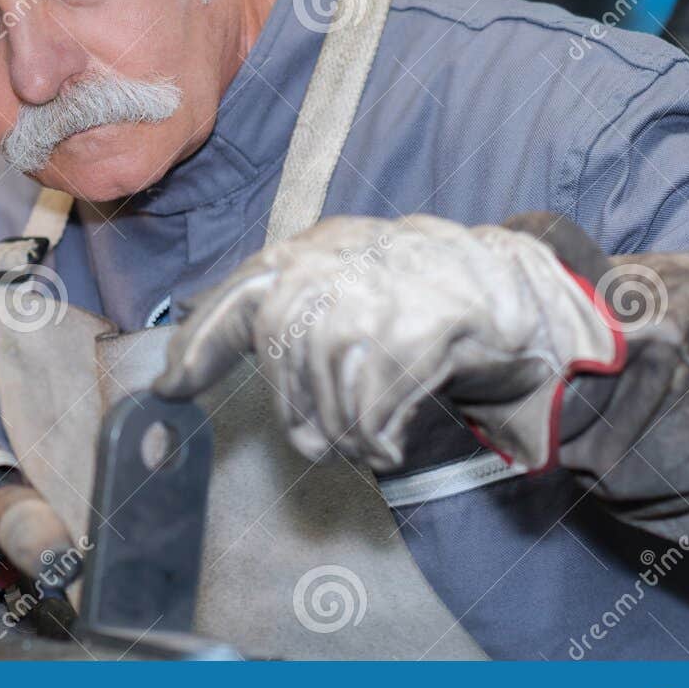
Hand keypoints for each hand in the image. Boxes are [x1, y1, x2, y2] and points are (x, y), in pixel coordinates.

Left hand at [155, 215, 623, 470]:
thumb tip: (193, 365)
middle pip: (283, 357)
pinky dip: (375, 439)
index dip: (200, 345)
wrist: (520, 288)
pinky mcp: (422, 326)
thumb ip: (288, 314)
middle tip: (320, 440)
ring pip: (326, 390)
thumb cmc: (423, 298)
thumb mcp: (351, 286)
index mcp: (316, 247)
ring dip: (343, 433)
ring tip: (366, 435)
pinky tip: (389, 440)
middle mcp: (339, 260)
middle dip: (297, 413)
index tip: (168, 391)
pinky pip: (371, 409)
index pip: (242, 294)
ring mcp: (381, 290)